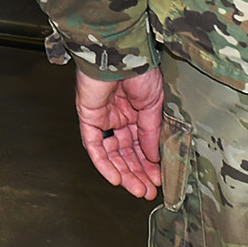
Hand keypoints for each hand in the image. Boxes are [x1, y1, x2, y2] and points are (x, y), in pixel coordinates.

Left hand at [74, 67, 164, 200]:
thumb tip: (155, 157)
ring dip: (124, 173)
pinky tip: (116, 178)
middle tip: (148, 191)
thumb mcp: (154, 105)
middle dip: (138, 173)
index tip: (160, 179)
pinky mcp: (88, 118)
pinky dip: (104, 164)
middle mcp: (118, 116)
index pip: (141, 144)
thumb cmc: (140, 70)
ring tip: (138, 189)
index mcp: (135, 111)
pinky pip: (94, 146)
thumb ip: (151, 132)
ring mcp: (102, 118)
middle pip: (126, 152)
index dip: (150, 163)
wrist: (120, 55)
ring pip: (111, 154)